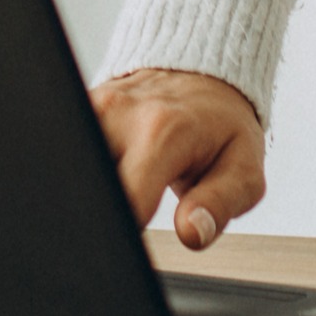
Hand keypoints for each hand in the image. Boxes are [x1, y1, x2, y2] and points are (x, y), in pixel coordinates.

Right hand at [90, 68, 264, 248]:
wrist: (199, 76)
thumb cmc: (221, 126)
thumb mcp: (242, 169)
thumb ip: (219, 205)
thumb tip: (191, 232)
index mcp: (162, 132)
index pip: (126, 202)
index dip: (130, 233)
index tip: (139, 239)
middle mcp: (118, 113)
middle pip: (92, 189)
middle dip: (108, 212)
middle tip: (137, 207)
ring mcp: (92, 106)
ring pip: (77, 171)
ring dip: (97, 190)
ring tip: (127, 181)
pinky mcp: (77, 107)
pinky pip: (73, 152)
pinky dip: (90, 171)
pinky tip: (111, 168)